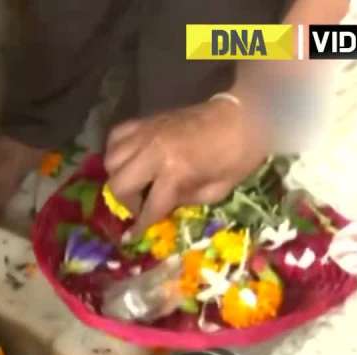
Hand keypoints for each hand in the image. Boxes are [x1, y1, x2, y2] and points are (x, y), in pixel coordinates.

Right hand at [103, 95, 268, 236]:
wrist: (245, 116)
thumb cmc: (238, 155)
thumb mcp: (216, 190)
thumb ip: (184, 201)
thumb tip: (163, 206)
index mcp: (175, 171)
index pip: (149, 206)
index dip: (141, 225)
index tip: (133, 236)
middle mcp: (153, 152)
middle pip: (118, 184)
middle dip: (127, 201)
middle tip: (141, 204)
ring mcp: (147, 133)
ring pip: (111, 161)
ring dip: (119, 176)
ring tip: (135, 181)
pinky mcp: (147, 121)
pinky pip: (116, 137)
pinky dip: (117, 151)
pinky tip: (129, 159)